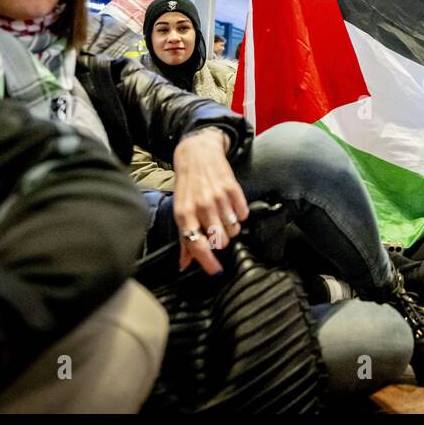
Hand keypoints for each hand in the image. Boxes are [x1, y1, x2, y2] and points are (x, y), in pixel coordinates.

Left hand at [171, 128, 249, 274]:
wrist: (197, 153)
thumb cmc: (187, 186)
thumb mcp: (180, 210)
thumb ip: (184, 238)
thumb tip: (184, 264)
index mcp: (184, 213)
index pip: (197, 244)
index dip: (207, 261)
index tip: (216, 271)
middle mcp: (201, 206)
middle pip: (220, 239)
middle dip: (221, 240)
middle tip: (217, 230)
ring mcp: (218, 197)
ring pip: (233, 229)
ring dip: (231, 228)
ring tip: (224, 218)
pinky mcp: (233, 188)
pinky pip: (243, 214)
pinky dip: (240, 215)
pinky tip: (232, 208)